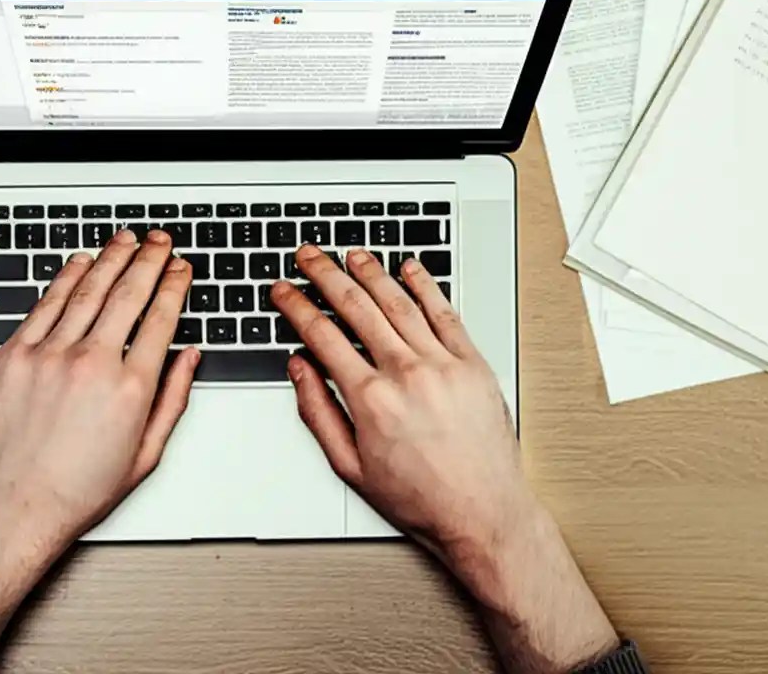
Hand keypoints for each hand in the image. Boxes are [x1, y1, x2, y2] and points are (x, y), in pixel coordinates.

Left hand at [0, 227, 198, 549]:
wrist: (14, 506)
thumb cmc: (76, 490)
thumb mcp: (145, 454)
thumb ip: (173, 399)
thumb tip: (189, 358)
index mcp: (131, 388)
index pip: (161, 317)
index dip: (174, 286)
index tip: (181, 270)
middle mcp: (91, 364)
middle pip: (128, 293)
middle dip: (149, 260)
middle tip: (161, 243)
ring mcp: (49, 356)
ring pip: (87, 290)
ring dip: (110, 259)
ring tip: (126, 240)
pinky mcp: (15, 357)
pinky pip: (45, 305)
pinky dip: (65, 278)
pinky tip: (80, 264)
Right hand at [272, 246, 617, 673]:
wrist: (483, 514)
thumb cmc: (421, 499)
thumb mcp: (350, 466)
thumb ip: (318, 412)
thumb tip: (299, 369)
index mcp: (371, 399)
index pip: (323, 336)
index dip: (297, 307)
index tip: (284, 291)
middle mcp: (407, 373)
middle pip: (357, 307)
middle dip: (326, 275)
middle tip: (309, 256)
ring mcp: (443, 365)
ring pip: (400, 302)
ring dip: (372, 272)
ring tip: (352, 254)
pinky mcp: (473, 365)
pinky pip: (446, 313)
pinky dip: (426, 286)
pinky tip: (411, 268)